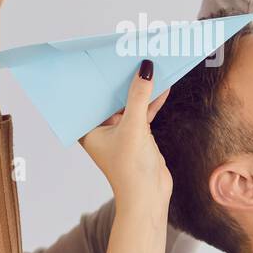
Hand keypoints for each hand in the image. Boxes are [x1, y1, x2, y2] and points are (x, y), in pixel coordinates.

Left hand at [79, 61, 171, 207]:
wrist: (149, 196)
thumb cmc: (131, 169)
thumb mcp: (134, 126)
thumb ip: (138, 96)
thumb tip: (145, 69)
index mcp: (89, 129)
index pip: (90, 97)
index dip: (98, 78)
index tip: (106, 58)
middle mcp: (102, 129)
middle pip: (111, 98)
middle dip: (122, 80)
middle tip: (129, 56)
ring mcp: (120, 132)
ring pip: (130, 104)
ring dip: (140, 89)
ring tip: (150, 66)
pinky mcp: (138, 135)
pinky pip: (143, 112)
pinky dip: (152, 101)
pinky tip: (163, 86)